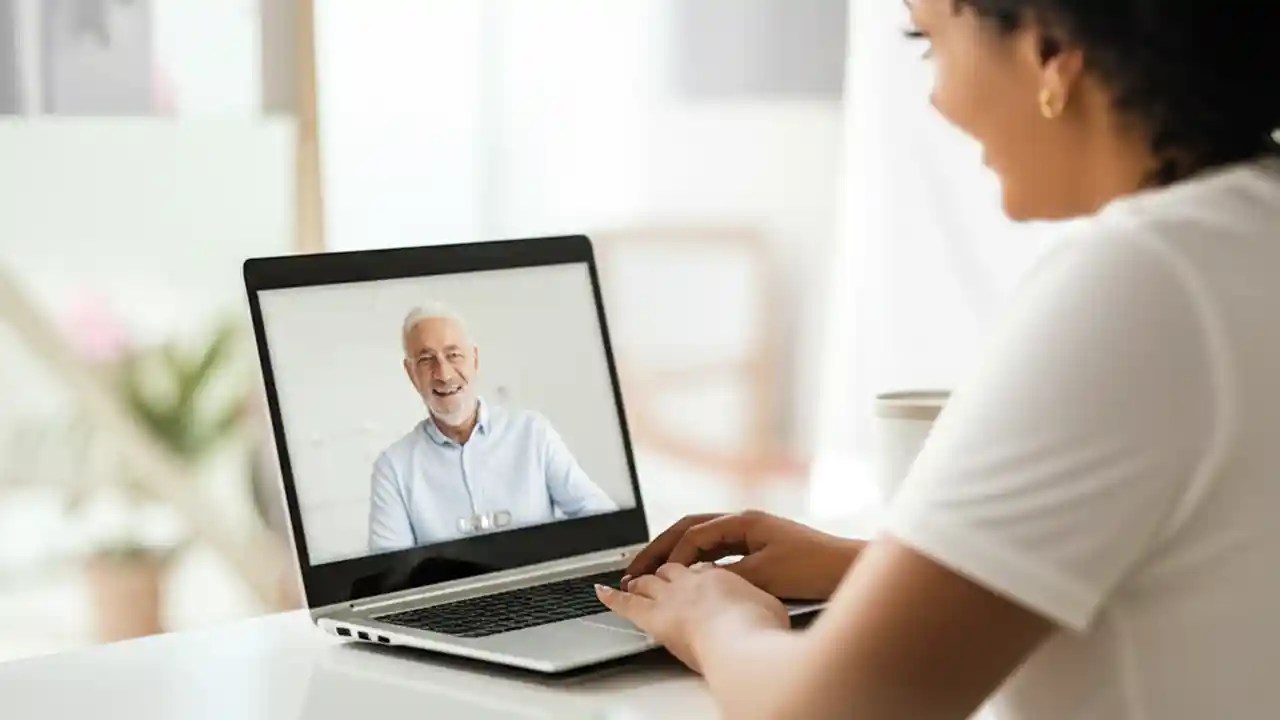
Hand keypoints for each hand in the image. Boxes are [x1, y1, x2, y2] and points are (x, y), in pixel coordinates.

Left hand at [596, 563, 787, 671]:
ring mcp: (671, 595)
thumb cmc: (761, 628)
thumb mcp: (771, 607)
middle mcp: (693, 580)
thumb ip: (761, 602)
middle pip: (672, 570)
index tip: (696, 577)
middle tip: (658, 574)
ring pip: (649, 581)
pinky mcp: (654, 616)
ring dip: (640, 580)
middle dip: (664, 571)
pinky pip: (626, 602)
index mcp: (721, 577)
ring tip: (632, 580)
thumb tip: (767, 608)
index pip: (702, 569)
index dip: (697, 573)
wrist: (742, 640)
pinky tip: (600, 591)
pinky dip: (612, 596)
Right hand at [624, 511, 862, 600]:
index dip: (671, 557)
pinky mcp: (759, 548)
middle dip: (659, 549)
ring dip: (675, 553)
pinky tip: (687, 577)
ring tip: (651, 572)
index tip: (655, 578)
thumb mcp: (765, 574)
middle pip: (689, 529)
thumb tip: (696, 579)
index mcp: (743, 520)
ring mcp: (751, 533)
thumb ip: (727, 574)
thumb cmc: (814, 567)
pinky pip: (716, 551)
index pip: (694, 534)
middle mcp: (744, 521)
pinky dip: (696, 561)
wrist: (848, 568)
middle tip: (634, 569)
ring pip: (700, 539)